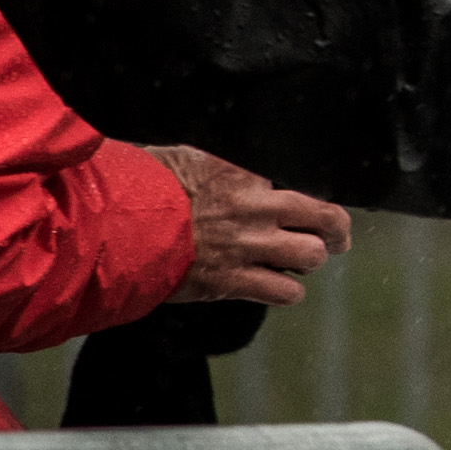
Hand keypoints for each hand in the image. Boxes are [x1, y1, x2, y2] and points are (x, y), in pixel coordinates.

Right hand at [149, 146, 351, 307]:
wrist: (113, 226)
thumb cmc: (140, 189)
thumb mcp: (181, 157)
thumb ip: (215, 164)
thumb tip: (227, 167)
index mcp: (241, 173)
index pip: (296, 182)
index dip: (303, 196)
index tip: (304, 204)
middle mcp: (253, 208)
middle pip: (323, 216)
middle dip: (335, 229)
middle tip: (337, 237)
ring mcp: (245, 246)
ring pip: (311, 256)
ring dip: (309, 261)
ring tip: (302, 262)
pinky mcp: (230, 281)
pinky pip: (284, 292)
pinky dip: (286, 291)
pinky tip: (278, 286)